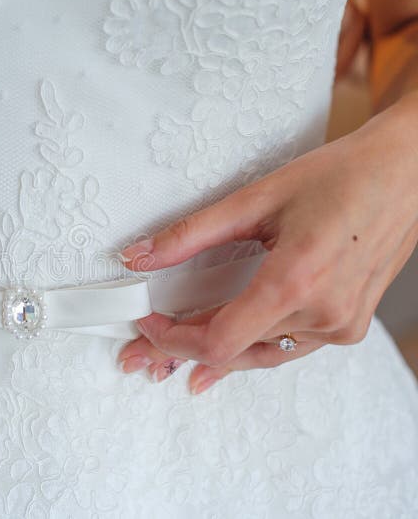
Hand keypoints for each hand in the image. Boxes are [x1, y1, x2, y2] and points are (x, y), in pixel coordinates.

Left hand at [118, 93, 417, 393]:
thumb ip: (190, 234)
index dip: (171, 340)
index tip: (145, 322)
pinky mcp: (348, 326)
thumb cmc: (340, 177)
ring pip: (258, 356)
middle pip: (232, 352)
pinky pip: (286, 349)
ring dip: (214, 354)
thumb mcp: (255, 199)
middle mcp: (322, 315)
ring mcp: (339, 326)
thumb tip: (138, 257)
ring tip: (170, 351)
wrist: (405, 174)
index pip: (217, 341)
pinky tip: (222, 352)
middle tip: (140, 351)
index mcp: (295, 282)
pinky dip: (249, 348)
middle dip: (180, 349)